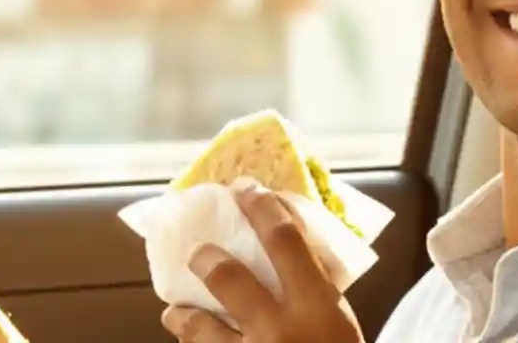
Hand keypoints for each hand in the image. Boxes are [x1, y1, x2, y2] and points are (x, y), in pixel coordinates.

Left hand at [160, 183, 364, 342]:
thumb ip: (315, 295)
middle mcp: (280, 331)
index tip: (243, 188)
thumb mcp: (341, 328)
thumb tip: (292, 253)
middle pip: (227, 277)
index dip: (261, 207)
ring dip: (183, 318)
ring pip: (199, 329)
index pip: (284, 240)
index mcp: (317, 309)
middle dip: (205, 259)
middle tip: (197, 254)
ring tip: (176, 313)